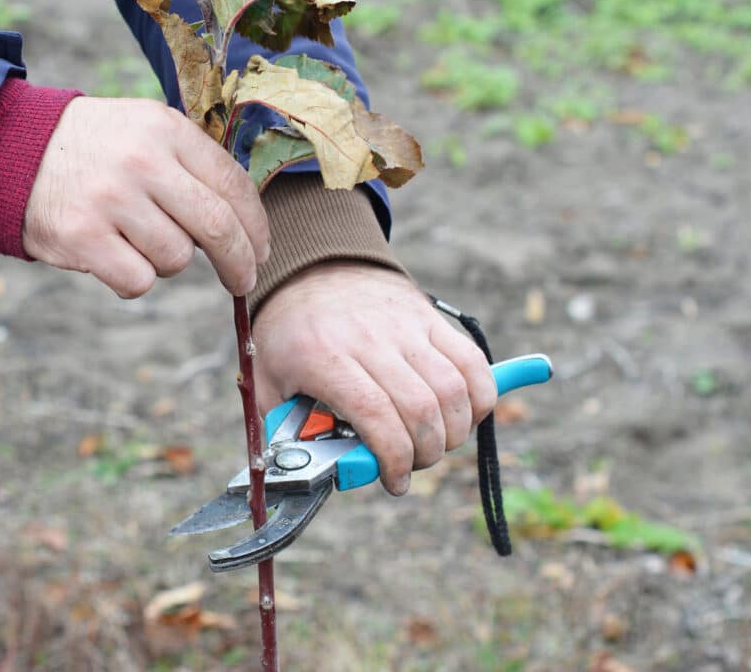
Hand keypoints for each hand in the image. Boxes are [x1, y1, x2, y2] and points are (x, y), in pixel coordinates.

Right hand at [23, 98, 269, 298]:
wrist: (13, 151)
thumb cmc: (95, 147)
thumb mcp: (145, 128)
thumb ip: (193, 161)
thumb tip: (248, 219)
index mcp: (165, 129)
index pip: (232, 183)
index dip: (257, 225)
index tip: (262, 249)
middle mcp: (141, 162)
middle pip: (217, 227)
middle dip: (240, 262)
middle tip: (244, 280)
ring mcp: (111, 201)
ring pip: (176, 258)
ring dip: (168, 260)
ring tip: (139, 238)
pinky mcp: (82, 238)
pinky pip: (138, 280)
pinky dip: (134, 278)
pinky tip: (115, 255)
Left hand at [252, 261, 496, 495]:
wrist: (310, 270)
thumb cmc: (290, 336)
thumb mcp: (269, 382)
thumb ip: (285, 429)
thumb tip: (307, 474)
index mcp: (324, 357)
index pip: (375, 415)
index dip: (393, 458)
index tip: (394, 481)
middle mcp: (369, 339)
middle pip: (421, 409)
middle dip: (425, 453)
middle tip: (413, 464)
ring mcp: (404, 325)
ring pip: (452, 389)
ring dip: (455, 431)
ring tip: (436, 443)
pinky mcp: (430, 316)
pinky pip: (471, 360)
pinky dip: (480, 395)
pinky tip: (466, 415)